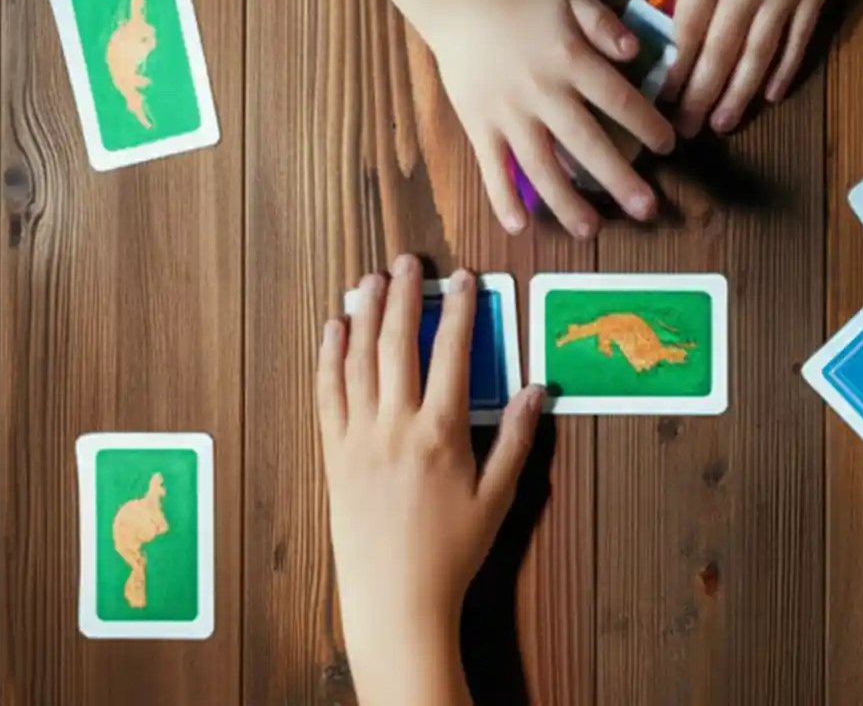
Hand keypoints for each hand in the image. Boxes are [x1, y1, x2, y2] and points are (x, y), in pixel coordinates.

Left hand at [316, 255, 544, 704]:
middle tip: (409, 262)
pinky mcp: (333, 454)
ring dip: (364, 314)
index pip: (452, 354)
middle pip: (397, 344)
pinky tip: (334, 329)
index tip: (465, 279)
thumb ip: (516, 440)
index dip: (459, 310)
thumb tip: (535, 390)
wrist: (396, 599)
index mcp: (441, 433)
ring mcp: (358, 438)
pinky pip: (327, 393)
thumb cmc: (453, 552)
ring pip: (358, 360)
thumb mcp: (498, 498)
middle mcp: (395, 426)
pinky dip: (329, 356)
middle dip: (405, 296)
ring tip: (370, 280)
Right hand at [394, 0, 675, 238]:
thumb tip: (636, 53)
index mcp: (571, 61)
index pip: (619, 100)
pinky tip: (520, 227)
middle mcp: (543, 94)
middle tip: (647, 210)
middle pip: (587, 145)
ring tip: (590, 231)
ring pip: (541, 167)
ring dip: (567, 203)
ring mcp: (508, 115)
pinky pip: (492, 168)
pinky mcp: (478, 126)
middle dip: (620, 180)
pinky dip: (503, 199)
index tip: (668, 147)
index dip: (648, 125)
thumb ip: (604, 24)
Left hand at [666, 0, 826, 135]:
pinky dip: (785, 70)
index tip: (664, 101)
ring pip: (758, 53)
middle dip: (702, 96)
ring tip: (722, 125)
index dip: (677, 70)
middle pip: (720, 51)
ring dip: (739, 94)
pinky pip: (800, 39)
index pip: (688, 31)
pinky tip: (772, 97)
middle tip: (688, 129)